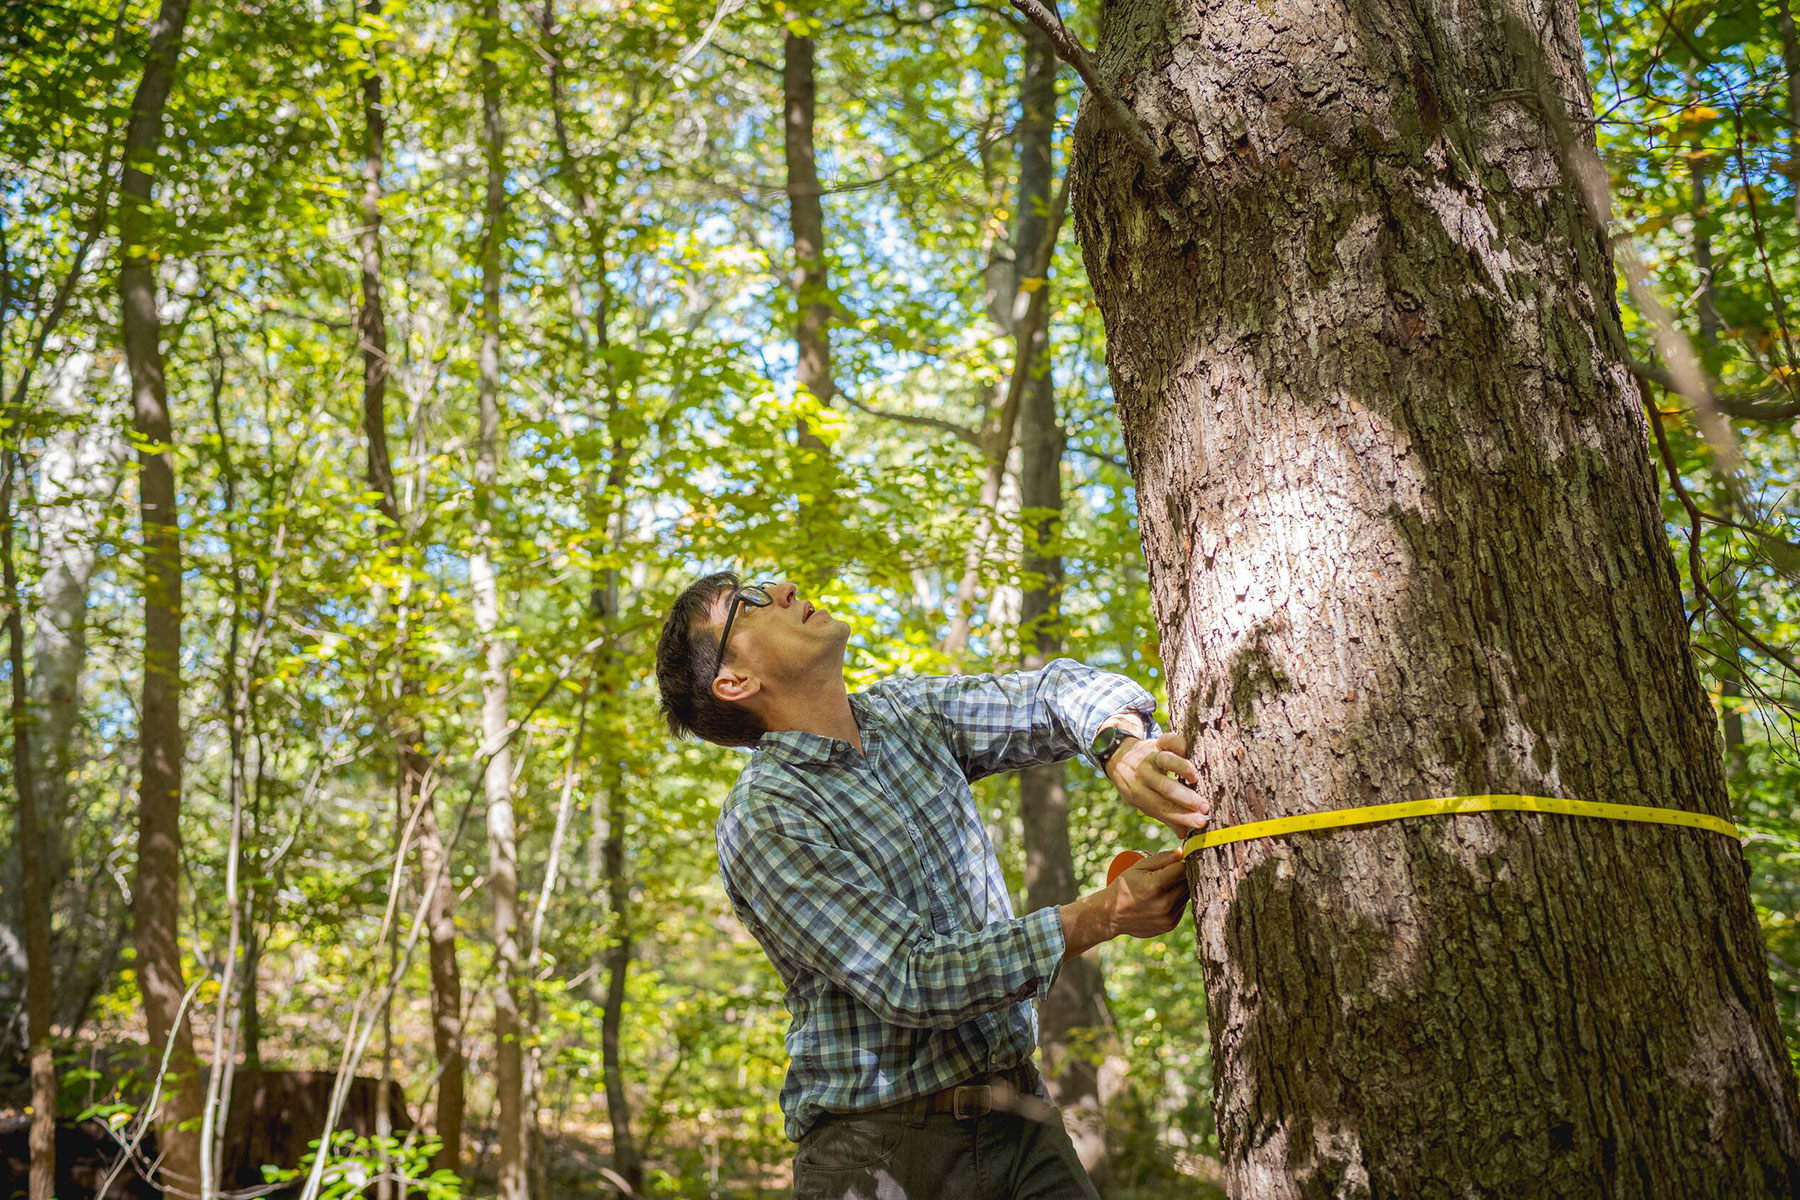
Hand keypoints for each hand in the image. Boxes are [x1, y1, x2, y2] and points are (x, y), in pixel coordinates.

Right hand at [1058, 849, 1189, 957]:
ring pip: (1187, 896)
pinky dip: (1176, 901)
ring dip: (1180, 889)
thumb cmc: (1124, 887)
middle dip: (1181, 875)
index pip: (1182, 869)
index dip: (1181, 862)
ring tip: (1164, 887)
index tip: (1177, 861)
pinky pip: (1182, 908)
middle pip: (1187, 882)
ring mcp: (1168, 916)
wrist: (1111, 915)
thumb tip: (1182, 852)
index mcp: (1155, 886)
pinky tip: (1164, 899)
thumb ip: (1162, 858)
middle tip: (1170, 873)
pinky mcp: (1170, 925)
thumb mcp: (1138, 867)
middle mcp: (1164, 903)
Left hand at [1106, 731, 1209, 834]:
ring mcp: (1149, 757)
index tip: (1201, 822)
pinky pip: (1167, 740)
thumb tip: (1185, 835)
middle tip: (1205, 807)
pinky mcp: (1156, 742)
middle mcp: (1143, 775)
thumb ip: (1165, 816)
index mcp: (1139, 794)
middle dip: (1186, 799)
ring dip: (1181, 769)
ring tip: (1196, 778)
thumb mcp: (1144, 801)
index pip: (1162, 808)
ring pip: (1165, 761)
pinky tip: (1188, 751)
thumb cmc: (1138, 784)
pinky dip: (1178, 744)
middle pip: (1164, 787)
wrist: (1118, 756)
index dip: (1182, 816)